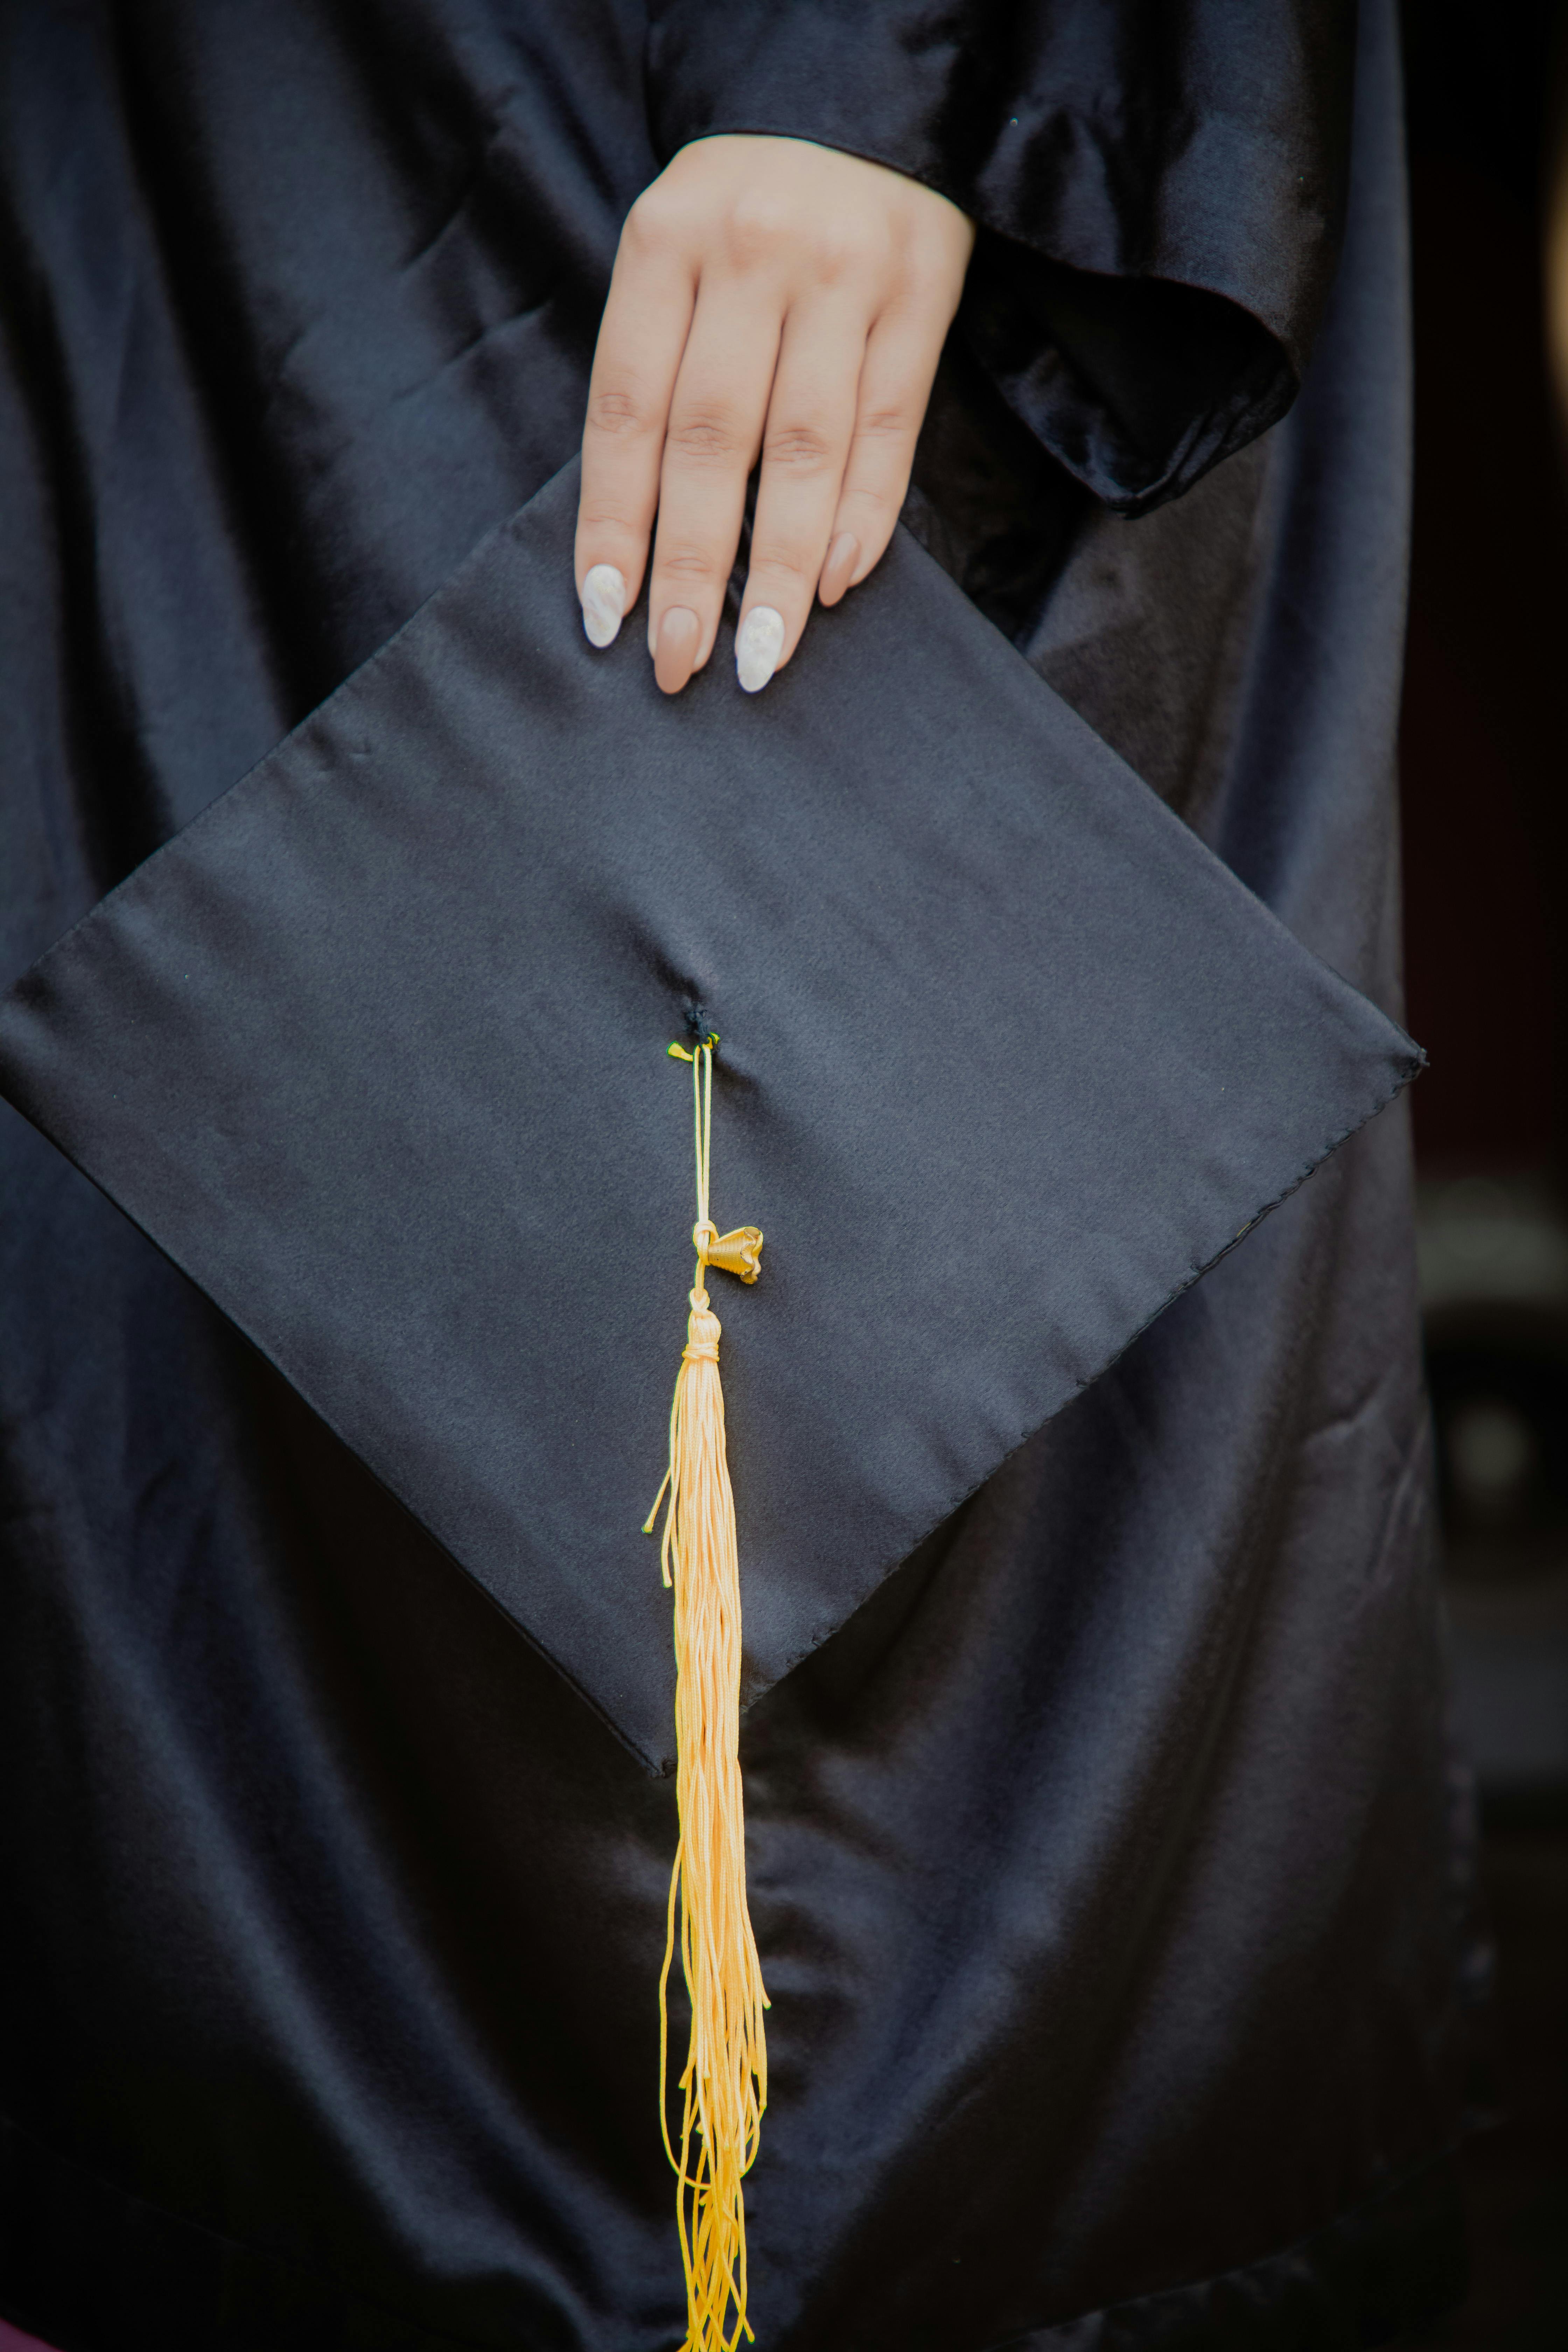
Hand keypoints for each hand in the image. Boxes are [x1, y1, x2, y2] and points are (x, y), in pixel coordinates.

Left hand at [574, 134, 973, 693]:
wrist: (864, 105)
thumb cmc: (748, 212)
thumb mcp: (678, 256)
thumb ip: (661, 369)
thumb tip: (646, 537)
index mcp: (666, 241)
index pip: (627, 409)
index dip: (614, 521)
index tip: (607, 615)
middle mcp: (751, 252)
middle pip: (712, 441)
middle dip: (691, 567)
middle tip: (678, 661)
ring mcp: (842, 272)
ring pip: (803, 449)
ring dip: (777, 568)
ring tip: (760, 656)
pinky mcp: (921, 291)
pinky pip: (887, 429)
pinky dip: (861, 516)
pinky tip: (833, 584)